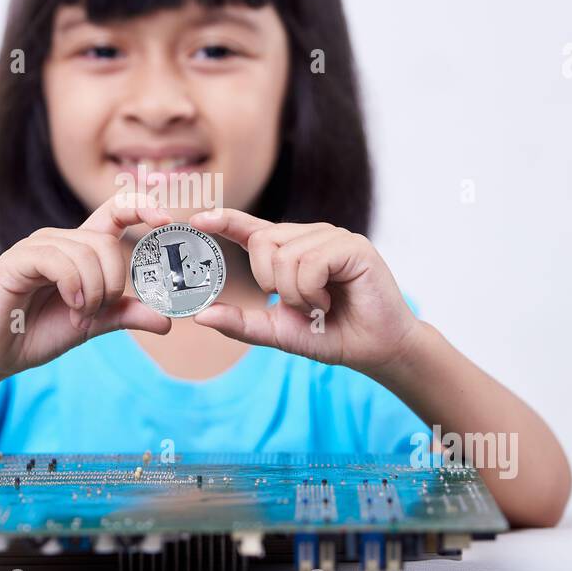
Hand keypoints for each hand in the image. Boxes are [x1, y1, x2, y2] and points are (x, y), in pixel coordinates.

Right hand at [0, 192, 173, 384]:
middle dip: (113, 282)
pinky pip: (60, 261)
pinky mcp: (18, 259)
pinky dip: (74, 286)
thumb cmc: (38, 333)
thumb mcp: (93, 323)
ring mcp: (37, 246)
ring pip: (87, 253)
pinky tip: (70, 306)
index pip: (115, 211)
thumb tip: (168, 321)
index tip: (166, 220)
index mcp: (80, 248)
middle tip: (97, 311)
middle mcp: (60, 240)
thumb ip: (125, 314)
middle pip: (107, 242)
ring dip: (93, 292)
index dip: (141, 207)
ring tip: (78, 315)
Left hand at [187, 208, 420, 376]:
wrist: (374, 350)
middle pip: (262, 240)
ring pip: (285, 254)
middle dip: (268, 281)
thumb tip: (200, 315)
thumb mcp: (277, 331)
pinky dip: (312, 290)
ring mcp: (332, 237)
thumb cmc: (330, 335)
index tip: (198, 220)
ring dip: (295, 293)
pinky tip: (330, 303)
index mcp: (289, 251)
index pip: (251, 228)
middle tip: (297, 305)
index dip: (225, 220)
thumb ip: (241, 322)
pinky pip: (311, 261)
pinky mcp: (353, 246)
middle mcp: (309, 237)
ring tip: (319, 307)